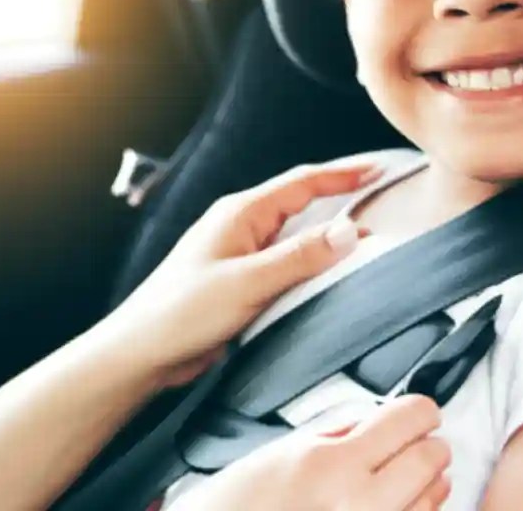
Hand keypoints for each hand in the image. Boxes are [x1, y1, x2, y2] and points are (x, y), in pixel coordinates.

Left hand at [97, 162, 378, 386]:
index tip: (379, 170)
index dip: (344, 174)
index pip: (302, 183)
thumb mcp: (248, 283)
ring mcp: (240, 254)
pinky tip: (328, 278)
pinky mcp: (240, 282)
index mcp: (241, 213)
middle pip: (301, 204)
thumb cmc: (181, 313)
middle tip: (381, 198)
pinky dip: (311, 265)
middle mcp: (241, 227)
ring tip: (365, 241)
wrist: (141, 353)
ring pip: (295, 236)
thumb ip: (300, 257)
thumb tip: (349, 232)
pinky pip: (285, 264)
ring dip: (328, 237)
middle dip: (341, 199)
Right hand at [172, 395, 451, 510]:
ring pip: (435, 498)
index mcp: (331, 466)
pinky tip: (396, 505)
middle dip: (425, 445)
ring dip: (425, 482)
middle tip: (410, 444)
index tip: (418, 413)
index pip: (410, 420)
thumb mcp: (283, 453)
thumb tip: (381, 418)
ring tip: (399, 479)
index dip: (418, 411)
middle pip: (431, 458)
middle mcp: (360, 506)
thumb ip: (338, 432)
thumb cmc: (237, 508)